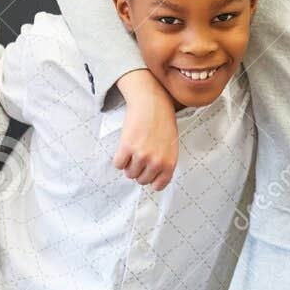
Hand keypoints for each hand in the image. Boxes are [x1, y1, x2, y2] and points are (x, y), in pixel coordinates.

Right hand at [113, 70, 177, 189]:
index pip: (158, 185)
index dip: (151, 179)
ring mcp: (141, 155)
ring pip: (129, 173)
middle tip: (139, 157)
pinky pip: (118, 164)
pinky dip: (119, 159)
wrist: (152, 103)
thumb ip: (163, 163)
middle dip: (139, 170)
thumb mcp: (171, 146)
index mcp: (169, 163)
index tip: (148, 173)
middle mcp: (156, 161)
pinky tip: (125, 148)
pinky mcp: (127, 147)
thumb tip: (153, 177)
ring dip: (129, 165)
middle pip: (141, 180)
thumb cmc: (163, 121)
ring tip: (133, 151)